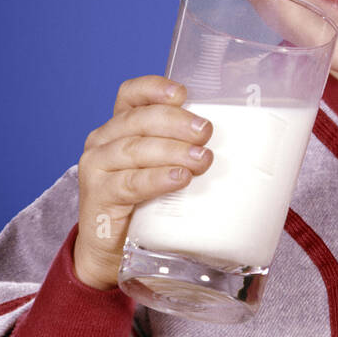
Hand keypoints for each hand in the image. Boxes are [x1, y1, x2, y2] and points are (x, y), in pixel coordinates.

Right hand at [74, 76, 213, 289]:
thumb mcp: (163, 167)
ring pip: (135, 150)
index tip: (182, 94)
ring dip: (173, 151)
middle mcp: (103, 140)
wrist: (110, 247)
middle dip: (176, 122)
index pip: (132, 94)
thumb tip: (240, 141)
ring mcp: (97, 167)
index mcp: (120, 125)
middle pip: (139, 120)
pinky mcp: (98, 196)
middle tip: (206, 132)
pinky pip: (129, 183)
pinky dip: (157, 179)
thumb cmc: (144, 200)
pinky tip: (179, 178)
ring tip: (202, 159)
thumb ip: (186, 148)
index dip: (155, 89)